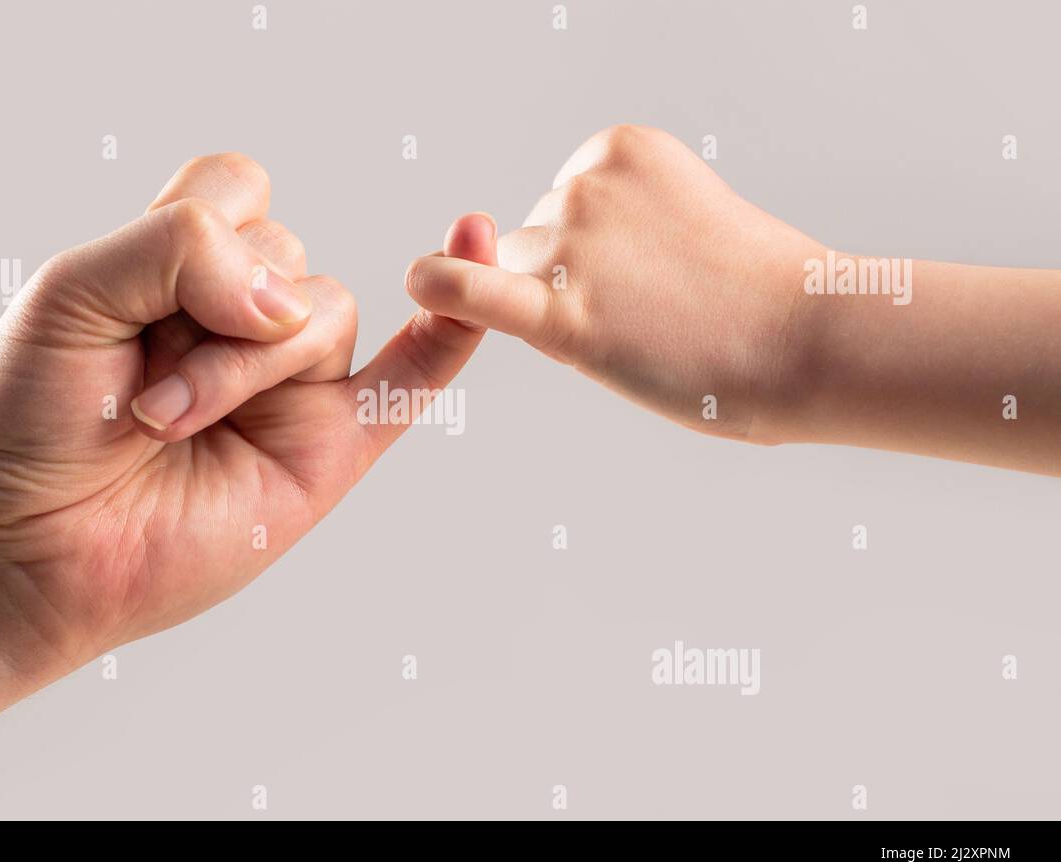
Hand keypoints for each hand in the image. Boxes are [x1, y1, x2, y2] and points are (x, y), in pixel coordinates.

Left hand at [0, 154, 490, 681]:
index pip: (239, 188)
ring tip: (167, 422)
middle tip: (138, 390)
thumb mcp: (74, 291)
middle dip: (211, 314)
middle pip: (287, 253)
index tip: (134, 300)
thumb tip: (289, 296)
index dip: (201, 228)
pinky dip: (450, 332)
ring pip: (326, 314)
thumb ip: (179, 244)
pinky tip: (466, 283)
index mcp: (185, 270)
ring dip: (244, 363)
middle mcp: (245, 320)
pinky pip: (413, 379)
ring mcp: (291, 386)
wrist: (22, 546)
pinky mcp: (328, 450)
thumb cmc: (26, 420)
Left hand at [405, 124, 820, 442]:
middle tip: (657, 312)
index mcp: (617, 147)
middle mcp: (584, 183)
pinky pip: (476, 295)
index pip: (557, 211)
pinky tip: (421, 284)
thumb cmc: (761, 293)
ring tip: (645, 331)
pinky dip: (443, 290)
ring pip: (514, 285)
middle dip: (570, 286)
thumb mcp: (688, 213)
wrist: (814, 341)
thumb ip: (614, 219)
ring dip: (560, 316)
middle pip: (529, 246)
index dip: (592, 259)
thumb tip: (529, 256)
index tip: (655, 273)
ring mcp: (573, 245)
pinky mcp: (565, 314)